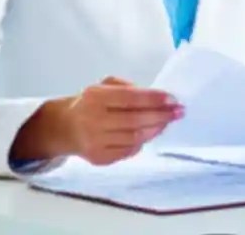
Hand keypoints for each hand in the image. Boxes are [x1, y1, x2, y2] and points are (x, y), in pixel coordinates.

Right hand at [13, 76, 183, 165]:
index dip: (154, 99)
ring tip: (167, 122)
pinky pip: (128, 150)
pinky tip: (150, 133)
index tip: (173, 99)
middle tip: (179, 112)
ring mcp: (95, 141)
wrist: (65, 127)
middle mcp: (93, 120)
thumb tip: (156, 97)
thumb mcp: (103, 86)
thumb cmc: (91, 103)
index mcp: (94, 97)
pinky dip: (142, 142)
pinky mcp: (99, 158)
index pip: (131, 98)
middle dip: (161, 116)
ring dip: (155, 129)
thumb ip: (127, 88)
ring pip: (134, 138)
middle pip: (135, 120)